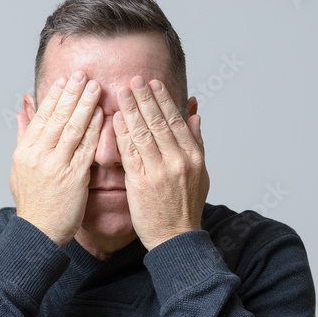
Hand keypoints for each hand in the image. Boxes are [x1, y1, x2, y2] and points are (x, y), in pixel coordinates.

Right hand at [10, 70, 103, 246]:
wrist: (38, 232)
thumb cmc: (32, 201)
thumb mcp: (18, 165)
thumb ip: (23, 134)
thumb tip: (23, 107)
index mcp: (25, 151)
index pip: (41, 116)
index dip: (55, 96)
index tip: (66, 79)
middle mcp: (39, 155)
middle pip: (57, 117)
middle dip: (72, 94)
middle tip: (83, 74)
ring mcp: (56, 166)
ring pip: (72, 129)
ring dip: (85, 106)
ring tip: (95, 87)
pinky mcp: (74, 178)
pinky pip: (86, 149)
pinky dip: (94, 130)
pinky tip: (102, 116)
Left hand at [113, 76, 208, 250]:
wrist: (176, 237)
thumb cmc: (186, 206)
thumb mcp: (200, 172)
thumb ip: (197, 141)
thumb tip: (195, 113)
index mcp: (193, 156)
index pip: (176, 121)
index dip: (163, 100)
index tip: (153, 84)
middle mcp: (178, 160)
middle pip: (159, 122)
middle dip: (145, 98)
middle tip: (134, 79)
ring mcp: (159, 171)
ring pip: (143, 133)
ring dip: (132, 109)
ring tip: (122, 91)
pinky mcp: (141, 182)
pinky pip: (130, 152)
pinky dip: (123, 133)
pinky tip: (117, 118)